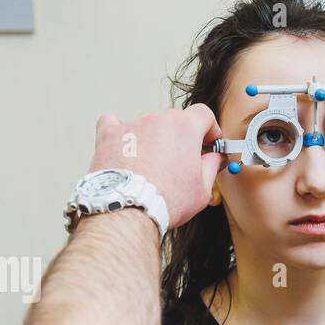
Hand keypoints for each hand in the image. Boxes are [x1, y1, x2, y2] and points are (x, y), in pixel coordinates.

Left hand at [88, 104, 225, 230]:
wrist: (128, 209)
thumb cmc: (165, 201)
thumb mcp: (202, 189)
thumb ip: (212, 166)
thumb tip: (215, 158)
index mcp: (185, 128)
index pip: (203, 114)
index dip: (210, 128)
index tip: (208, 141)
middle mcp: (158, 120)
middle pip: (174, 120)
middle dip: (181, 137)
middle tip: (181, 160)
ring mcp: (132, 124)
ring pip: (148, 124)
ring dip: (152, 138)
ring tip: (151, 165)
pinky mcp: (109, 134)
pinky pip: (114, 124)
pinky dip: (122, 134)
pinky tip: (126, 149)